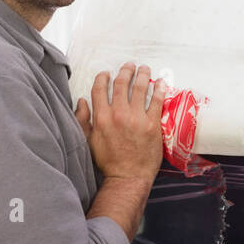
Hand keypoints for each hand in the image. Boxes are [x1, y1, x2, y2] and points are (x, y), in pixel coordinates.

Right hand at [74, 62, 166, 182]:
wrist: (128, 177)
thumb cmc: (108, 162)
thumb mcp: (88, 141)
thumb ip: (83, 120)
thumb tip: (81, 102)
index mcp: (101, 117)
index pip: (100, 89)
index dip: (103, 78)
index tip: (106, 73)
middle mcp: (119, 114)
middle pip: (121, 85)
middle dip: (125, 72)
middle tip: (129, 66)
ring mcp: (137, 118)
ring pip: (140, 88)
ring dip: (142, 75)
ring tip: (145, 69)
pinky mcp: (152, 124)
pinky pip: (157, 101)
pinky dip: (160, 88)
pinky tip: (161, 81)